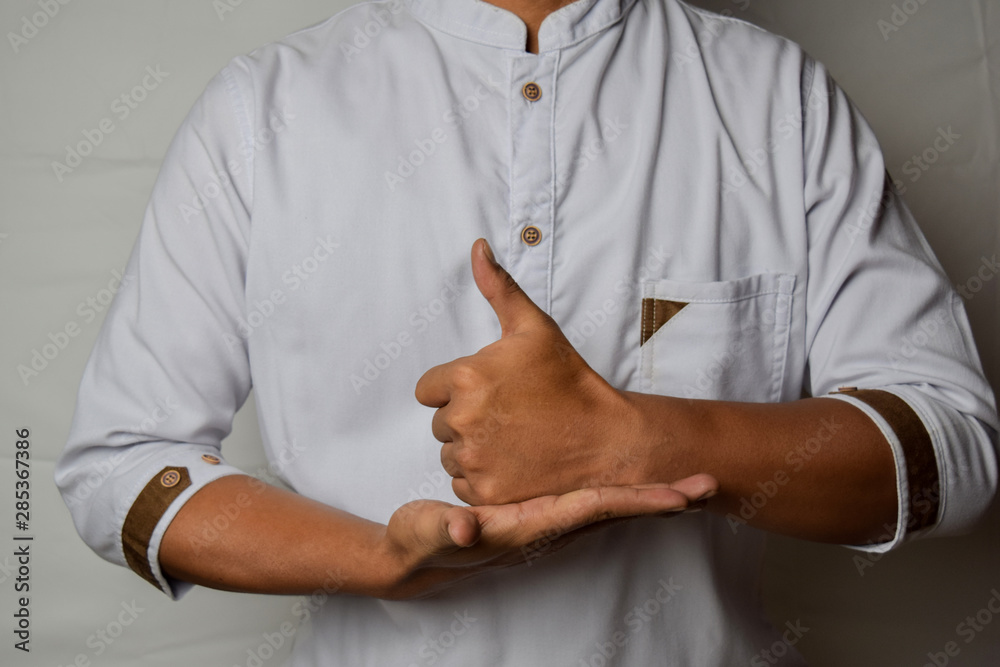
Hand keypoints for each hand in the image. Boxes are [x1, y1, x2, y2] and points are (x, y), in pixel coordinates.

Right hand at [381, 474, 716, 598]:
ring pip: (610, 504)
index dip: (638, 500)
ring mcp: (549, 519)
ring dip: (650, 492)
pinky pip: (593, 499)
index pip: (595, 509)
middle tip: (712, 482)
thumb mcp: (427, 533)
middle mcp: (549, 524)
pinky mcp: (542, 510)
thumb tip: (468, 526)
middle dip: (664, 498)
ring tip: (691, 481)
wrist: (416, 555)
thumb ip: (447, 529)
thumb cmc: (422, 541)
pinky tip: (638, 477)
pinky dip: (624, 490)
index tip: (681, 496)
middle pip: (618, 509)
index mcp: (531, 524)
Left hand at [415, 239, 646, 505]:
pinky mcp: (485, 494)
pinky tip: (515, 465)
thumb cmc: (569, 381)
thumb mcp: (534, 328)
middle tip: (510, 416)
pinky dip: (483, 480)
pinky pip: (463, 485)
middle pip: (440, 424)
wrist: (607, 439)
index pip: (429, 390)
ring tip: (515, 440)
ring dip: (473, 450)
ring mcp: (474, 461)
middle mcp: (462, 421)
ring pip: (451, 455)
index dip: (457, 390)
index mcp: (465, 379)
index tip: (492, 393)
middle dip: (467, 419)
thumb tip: (476, 247)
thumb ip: (498, 287)